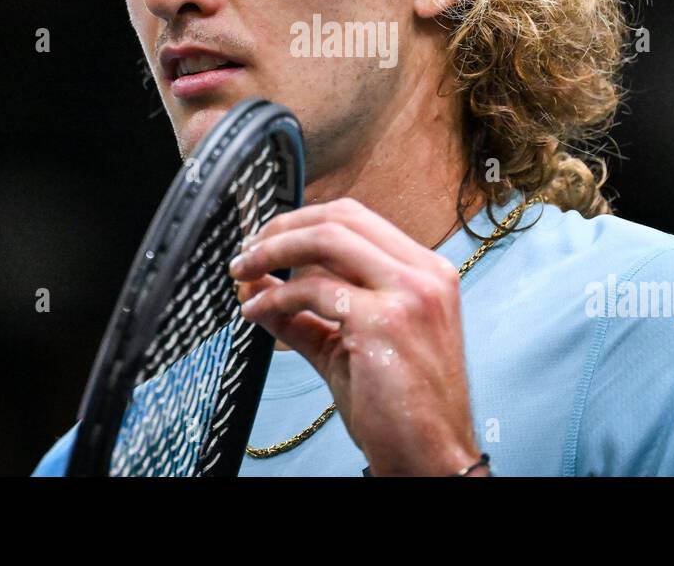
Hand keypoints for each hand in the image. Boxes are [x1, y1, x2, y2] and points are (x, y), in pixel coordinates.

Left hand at [229, 197, 483, 475]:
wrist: (431, 457)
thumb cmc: (400, 408)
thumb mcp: (349, 346)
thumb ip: (306, 314)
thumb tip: (257, 287)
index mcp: (426, 272)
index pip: (358, 219)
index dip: (304, 222)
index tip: (268, 239)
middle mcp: (424, 274)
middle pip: (341, 218)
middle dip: (284, 228)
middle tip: (248, 251)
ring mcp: (409, 293)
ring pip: (326, 240)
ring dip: (272, 252)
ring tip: (242, 272)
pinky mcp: (385, 321)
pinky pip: (313, 290)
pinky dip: (275, 296)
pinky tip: (257, 311)